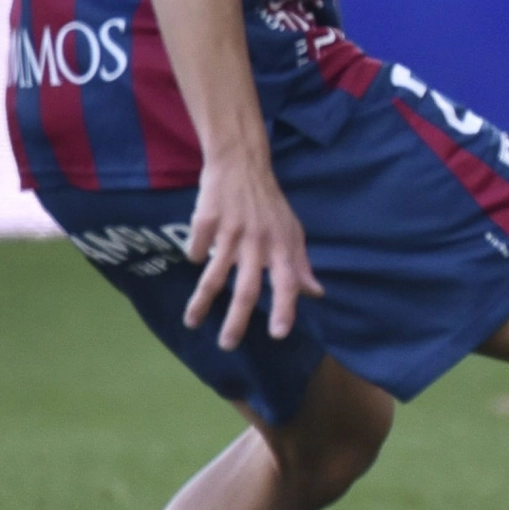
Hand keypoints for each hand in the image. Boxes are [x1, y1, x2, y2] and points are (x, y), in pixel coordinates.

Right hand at [183, 153, 322, 348]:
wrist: (241, 163)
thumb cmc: (269, 203)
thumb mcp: (292, 231)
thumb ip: (300, 264)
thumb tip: (316, 293)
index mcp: (282, 245)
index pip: (287, 283)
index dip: (285, 308)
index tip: (279, 335)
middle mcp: (258, 242)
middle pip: (247, 288)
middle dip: (237, 321)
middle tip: (228, 345)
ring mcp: (231, 232)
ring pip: (214, 275)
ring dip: (201, 303)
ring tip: (192, 322)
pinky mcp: (206, 220)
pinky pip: (196, 249)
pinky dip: (195, 255)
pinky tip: (196, 256)